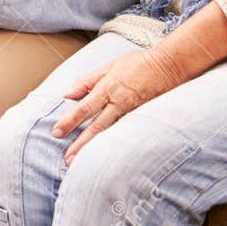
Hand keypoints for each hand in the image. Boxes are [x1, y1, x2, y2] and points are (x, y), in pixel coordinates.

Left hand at [53, 48, 184, 162]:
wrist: (169, 66)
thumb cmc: (137, 64)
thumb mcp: (108, 67)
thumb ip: (86, 81)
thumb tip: (67, 93)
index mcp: (107, 88)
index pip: (85, 108)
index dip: (70, 121)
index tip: (57, 132)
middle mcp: (119, 103)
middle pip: (97, 126)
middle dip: (81, 144)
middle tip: (67, 159)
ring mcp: (132, 112)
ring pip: (111, 133)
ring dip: (96, 148)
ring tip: (83, 161)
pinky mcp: (143, 117)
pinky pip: (125, 132)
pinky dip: (114, 144)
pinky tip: (107, 155)